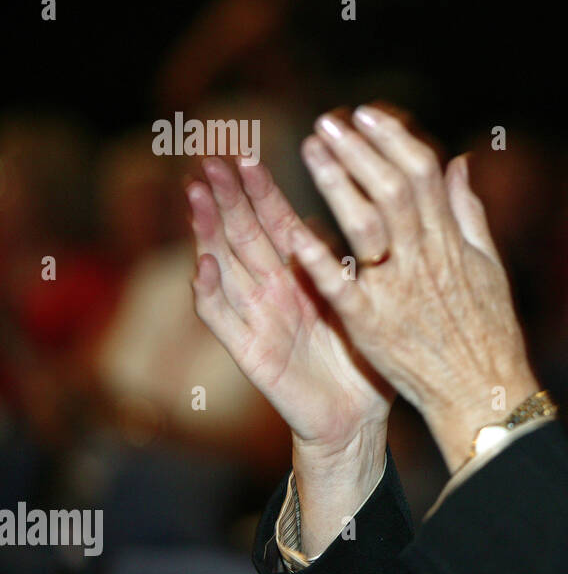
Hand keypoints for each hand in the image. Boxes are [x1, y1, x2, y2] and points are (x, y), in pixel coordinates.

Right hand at [187, 157, 393, 548]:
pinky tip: (202, 265)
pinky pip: (222, 319)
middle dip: (227, 198)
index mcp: (300, 276)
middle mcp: (272, 291)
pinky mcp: (250, 351)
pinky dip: (209, 292)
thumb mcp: (363, 300)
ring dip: (206, 230)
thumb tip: (365, 201)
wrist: (356, 419)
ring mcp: (257, 318)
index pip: (276, 223)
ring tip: (196, 194)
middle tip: (212, 159)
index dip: (260, 191)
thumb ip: (354, 256)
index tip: (247, 154)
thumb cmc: (363, 358)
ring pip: (223, 266)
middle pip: (243, 234)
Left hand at [289, 104, 538, 470]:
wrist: (484, 394)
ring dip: (337, 184)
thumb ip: (469, 213)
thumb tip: (459, 163)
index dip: (393, 140)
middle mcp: (425, 260)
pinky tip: (294, 230)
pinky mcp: (374, 326)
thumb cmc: (488, 331)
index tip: (366, 115)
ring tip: (310, 152)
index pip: (423, 175)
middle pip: (392, 190)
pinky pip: (343, 287)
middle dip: (359, 151)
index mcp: (451, 243)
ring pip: (366, 225)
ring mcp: (398, 292)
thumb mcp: (488, 266)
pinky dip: (320, 258)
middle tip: (327, 122)